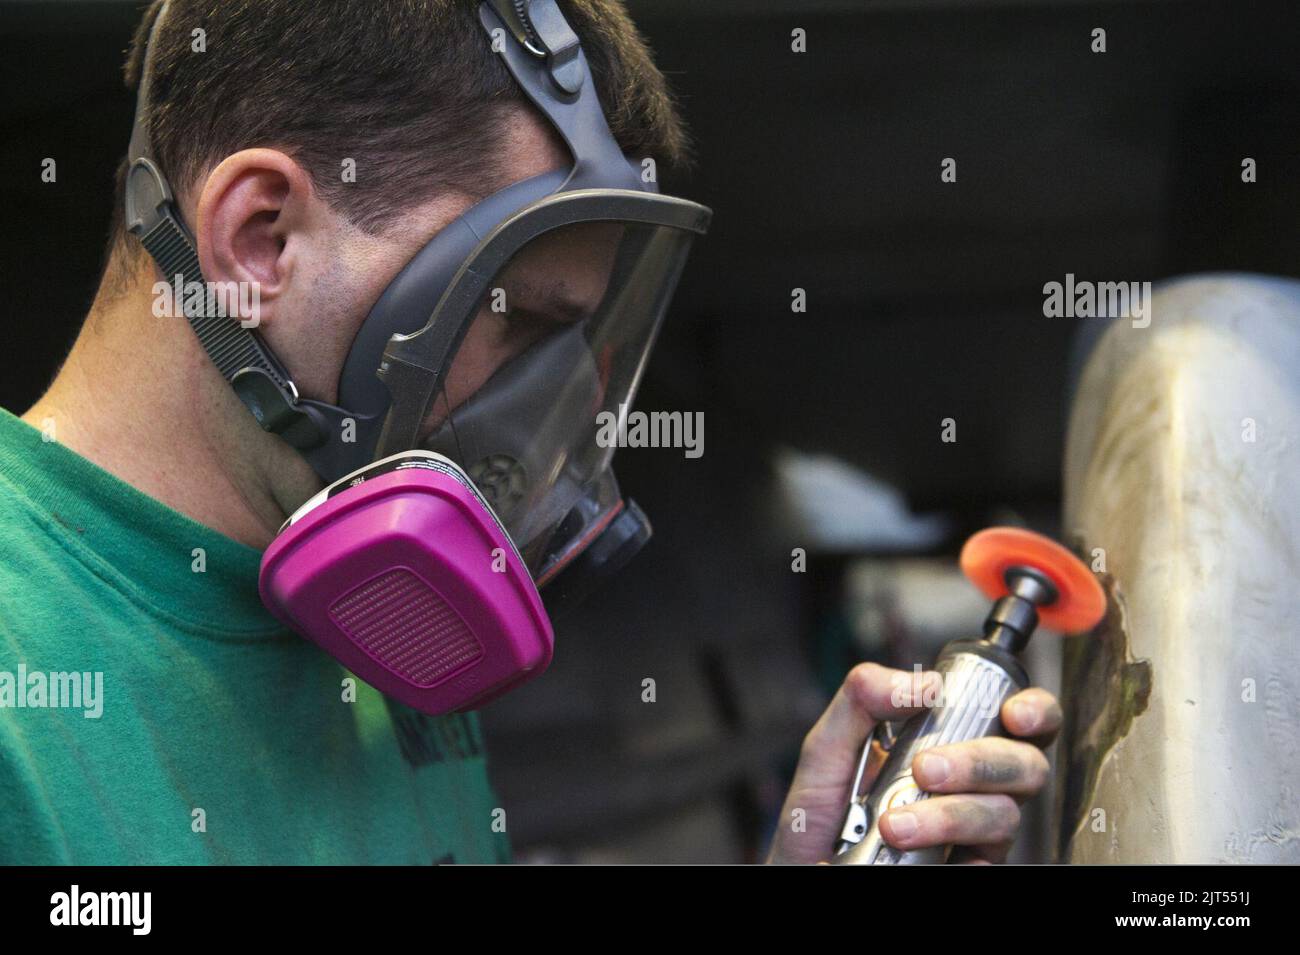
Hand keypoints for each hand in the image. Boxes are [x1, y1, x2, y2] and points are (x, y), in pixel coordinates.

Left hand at [766, 662, 1060, 863]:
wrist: (804, 866)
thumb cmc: (821, 813)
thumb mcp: (828, 746)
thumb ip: (863, 700)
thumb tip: (925, 684)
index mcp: (953, 744)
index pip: (1020, 721)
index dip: (1036, 710)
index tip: (1012, 714)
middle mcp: (975, 788)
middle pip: (1026, 766)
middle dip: (980, 762)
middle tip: (926, 770)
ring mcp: (975, 834)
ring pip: (1005, 816)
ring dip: (952, 816)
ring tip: (895, 824)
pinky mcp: (968, 869)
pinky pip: (989, 866)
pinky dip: (960, 859)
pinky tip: (919, 856)